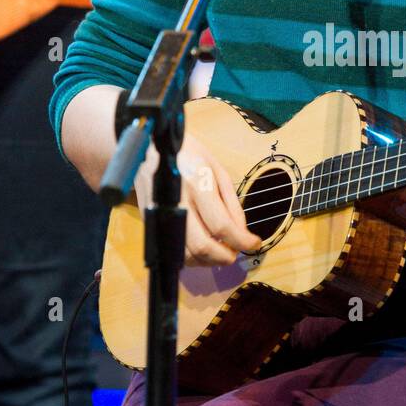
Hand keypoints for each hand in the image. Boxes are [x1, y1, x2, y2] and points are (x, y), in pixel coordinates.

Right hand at [133, 130, 262, 266]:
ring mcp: (160, 213)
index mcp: (197, 182)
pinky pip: (173, 250)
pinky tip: (203, 246)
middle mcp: (177, 200)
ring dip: (208, 260)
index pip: (221, 225)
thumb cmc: (188, 153)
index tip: (254, 243)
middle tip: (236, 251)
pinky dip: (192, 256)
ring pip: (186, 254)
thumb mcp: (217, 169)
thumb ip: (231, 203)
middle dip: (224, 256)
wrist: (150, 146)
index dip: (241, 240)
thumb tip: (242, 232)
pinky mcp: (151, 222)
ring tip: (221, 249)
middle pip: (202, 246)